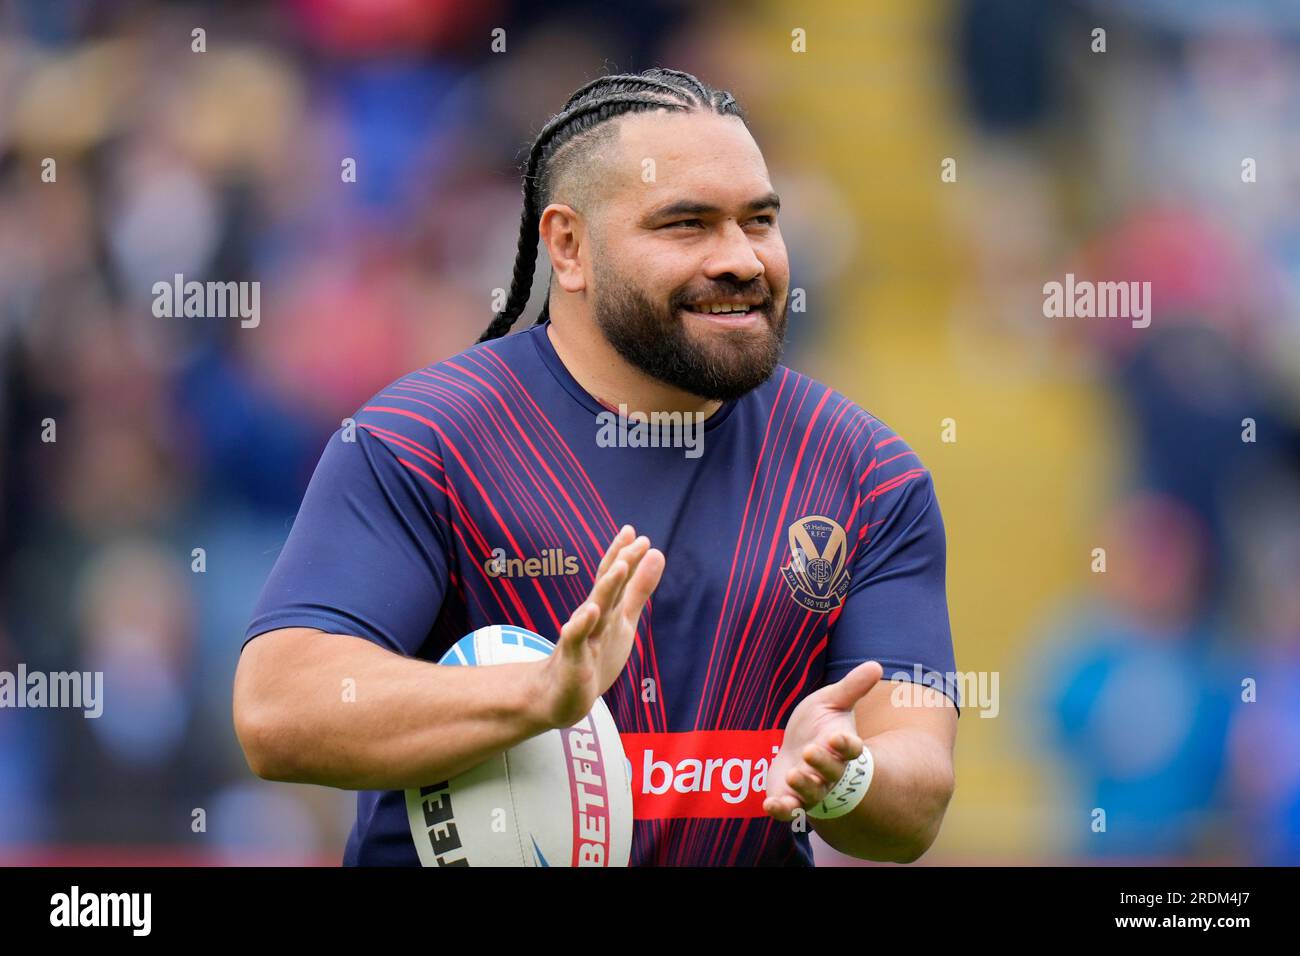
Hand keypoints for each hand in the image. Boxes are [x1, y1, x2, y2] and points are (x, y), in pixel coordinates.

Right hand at [538, 525, 664, 728]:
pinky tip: (589, 612)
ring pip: (595, 610)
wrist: (560, 695)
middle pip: (606, 586)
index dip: (624, 554)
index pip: (612, 577)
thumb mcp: (623, 619)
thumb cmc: (594, 655)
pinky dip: (581, 626)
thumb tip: (656, 552)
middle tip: (635, 539)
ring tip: (620, 566)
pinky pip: (576, 641)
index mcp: (605, 608)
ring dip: (606, 587)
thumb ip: (638, 588)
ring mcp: (581, 638)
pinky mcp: (573, 660)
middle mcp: (592, 618)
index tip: (635, 532)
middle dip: (621, 562)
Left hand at [762, 661, 882, 820]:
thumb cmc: (819, 725)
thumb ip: (852, 687)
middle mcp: (830, 771)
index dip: (847, 745)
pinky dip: (781, 809)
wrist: (797, 750)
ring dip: (803, 787)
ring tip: (792, 775)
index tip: (839, 737)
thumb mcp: (832, 701)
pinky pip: (788, 809)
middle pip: (831, 772)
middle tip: (808, 752)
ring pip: (812, 793)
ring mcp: (811, 788)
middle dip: (822, 763)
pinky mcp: (790, 799)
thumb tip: (876, 664)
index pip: (851, 749)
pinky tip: (769, 805)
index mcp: (841, 746)